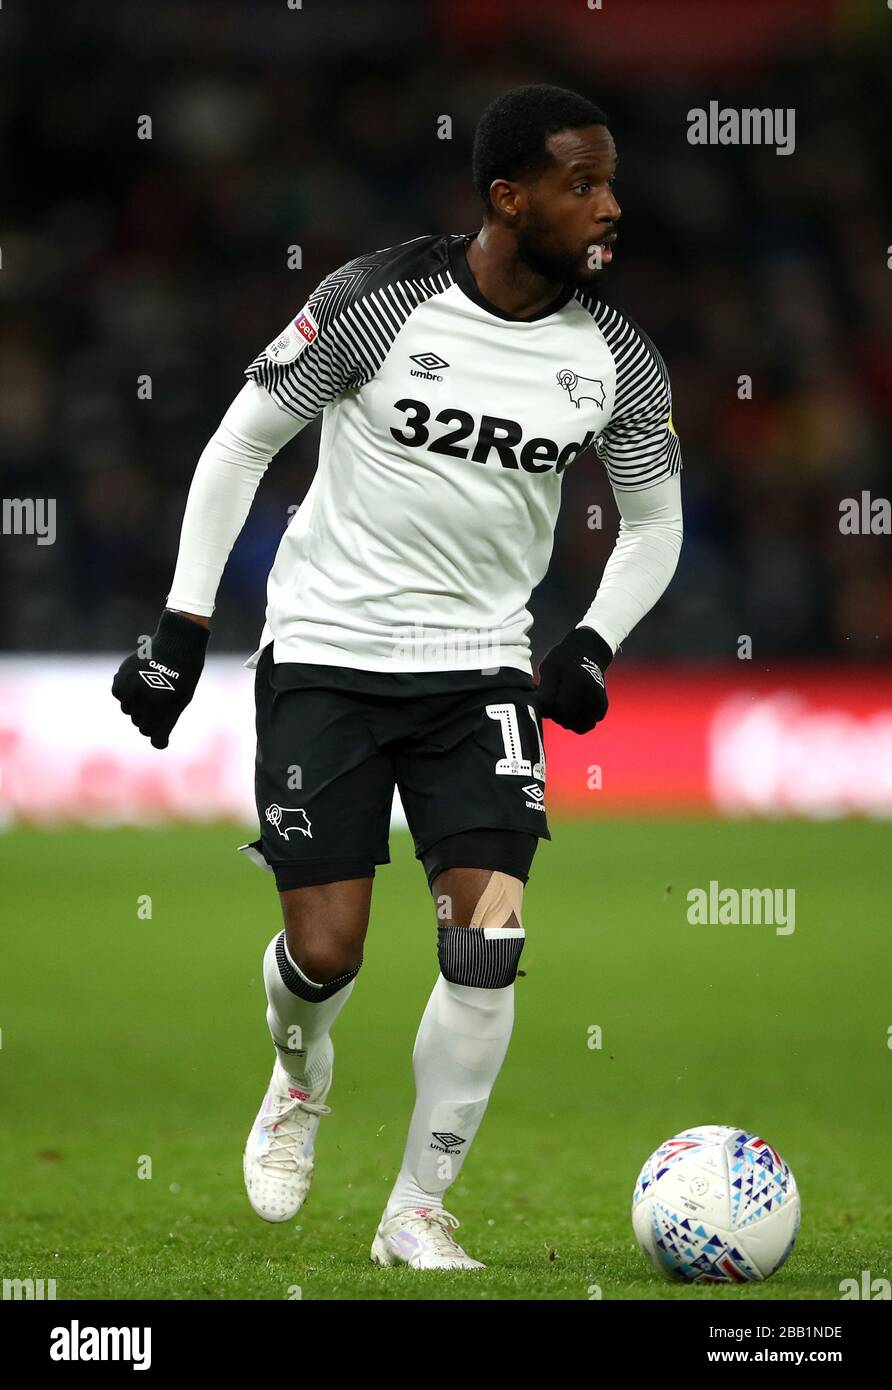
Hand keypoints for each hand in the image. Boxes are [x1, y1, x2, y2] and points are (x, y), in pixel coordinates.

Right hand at [112, 610, 209, 748]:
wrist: (176, 645)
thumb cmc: (183, 677)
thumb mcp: (180, 702)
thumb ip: (167, 724)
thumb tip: (159, 744)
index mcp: (159, 708)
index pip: (151, 735)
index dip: (159, 730)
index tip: (164, 722)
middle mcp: (141, 700)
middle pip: (139, 723)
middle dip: (149, 715)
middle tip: (161, 697)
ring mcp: (129, 689)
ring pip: (128, 710)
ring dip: (137, 703)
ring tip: (151, 686)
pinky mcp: (120, 679)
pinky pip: (119, 695)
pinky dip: (127, 691)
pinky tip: (140, 679)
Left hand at [536, 626, 611, 733]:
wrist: (587, 651)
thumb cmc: (562, 660)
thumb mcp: (548, 669)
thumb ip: (544, 692)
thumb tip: (540, 712)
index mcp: (575, 681)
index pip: (558, 710)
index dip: (548, 710)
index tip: (546, 701)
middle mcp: (591, 692)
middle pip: (569, 721)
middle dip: (557, 717)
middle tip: (554, 704)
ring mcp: (598, 700)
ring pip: (580, 727)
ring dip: (569, 722)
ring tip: (564, 707)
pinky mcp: (603, 705)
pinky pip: (589, 723)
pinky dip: (580, 720)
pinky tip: (574, 708)